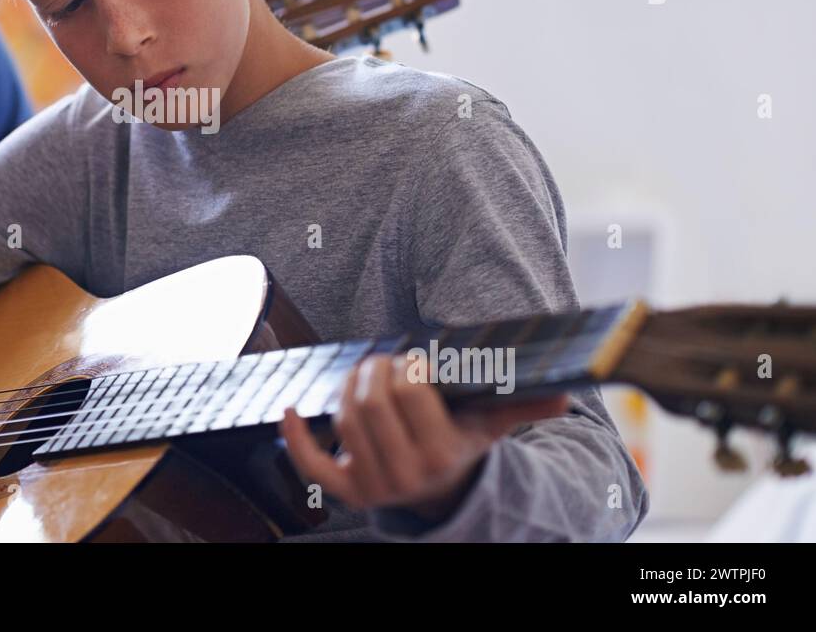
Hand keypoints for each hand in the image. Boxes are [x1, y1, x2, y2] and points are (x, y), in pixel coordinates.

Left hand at [280, 354, 568, 520]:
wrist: (444, 493)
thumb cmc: (463, 443)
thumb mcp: (491, 426)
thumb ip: (522, 407)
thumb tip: (565, 396)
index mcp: (443, 452)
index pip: (410, 391)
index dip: (407, 366)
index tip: (413, 360)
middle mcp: (407, 474)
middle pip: (372, 402)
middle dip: (374, 369)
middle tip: (382, 360)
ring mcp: (375, 486)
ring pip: (344, 420)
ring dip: (347, 386)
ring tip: (362, 374)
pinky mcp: (347, 492)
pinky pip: (312, 465)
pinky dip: (296, 437)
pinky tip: (289, 410)